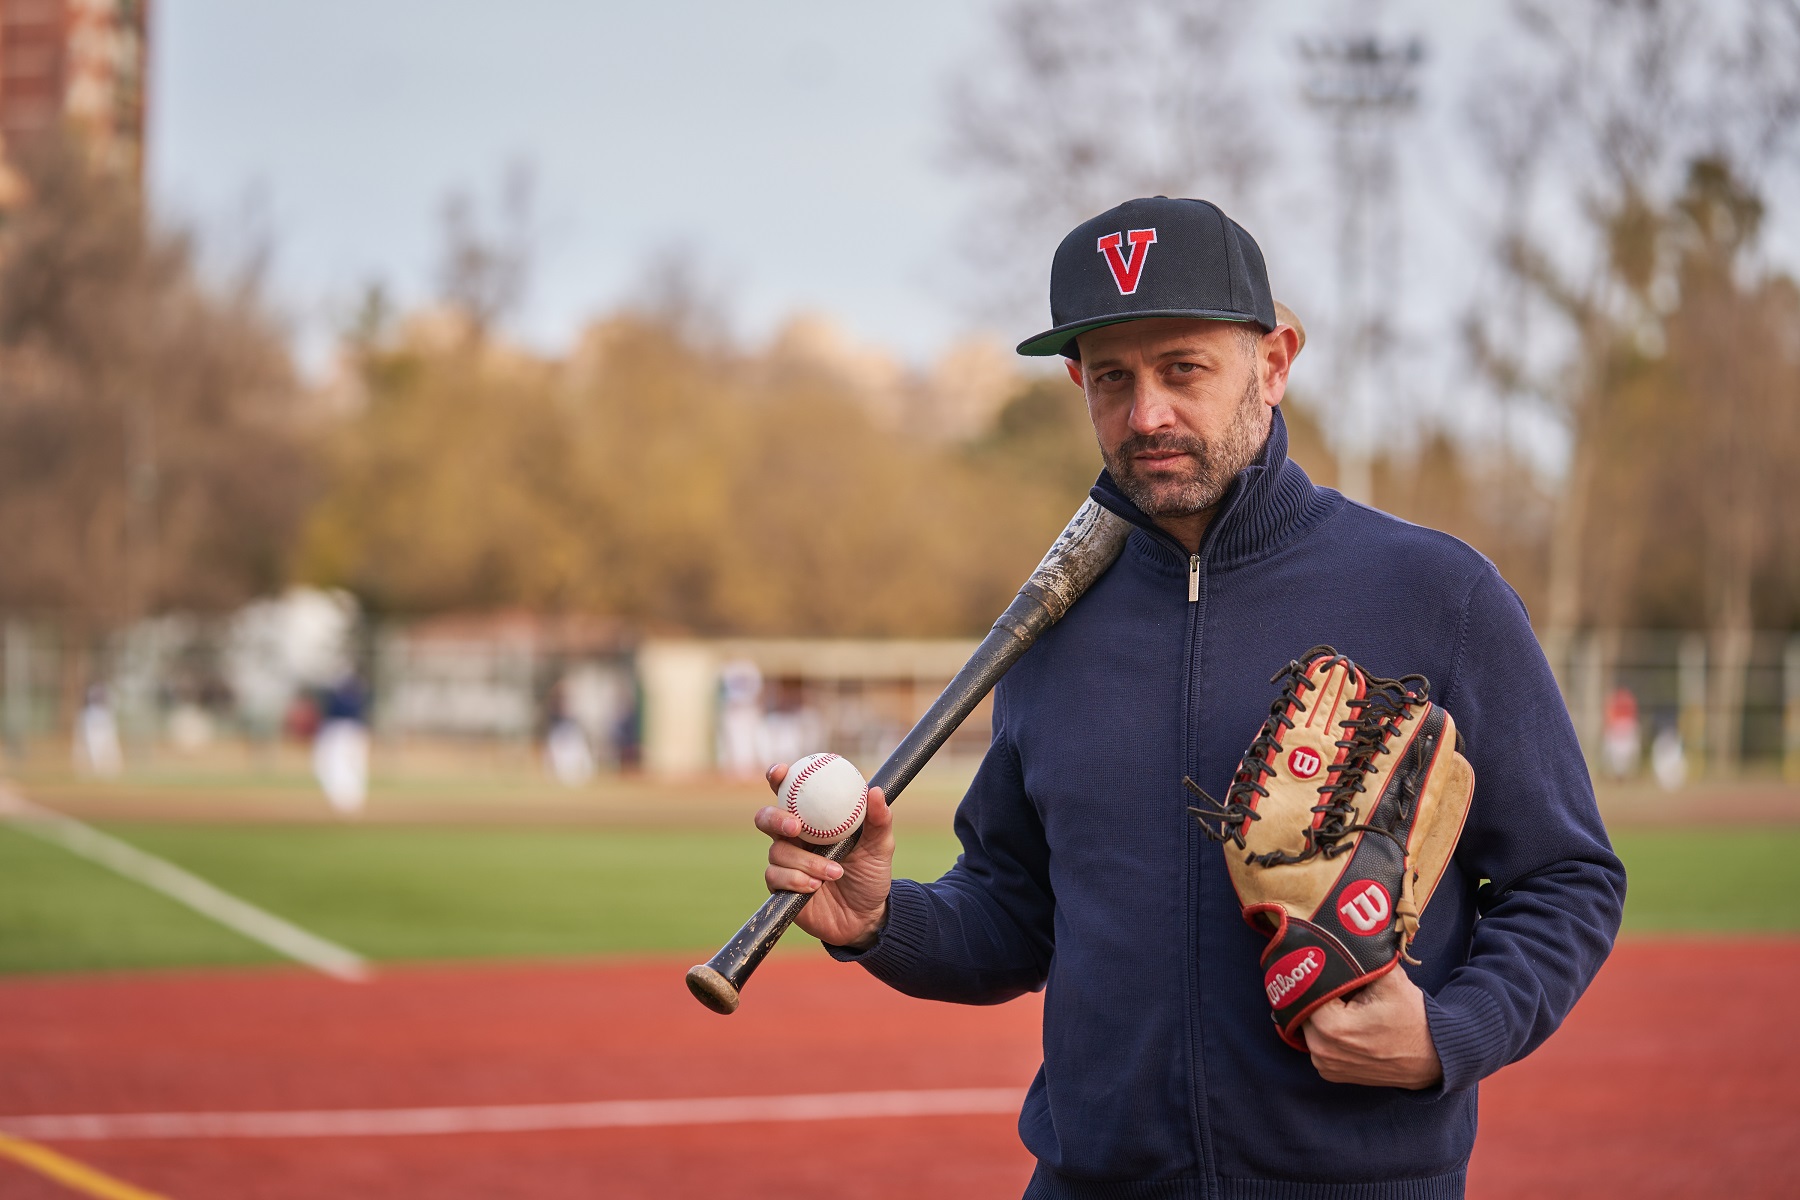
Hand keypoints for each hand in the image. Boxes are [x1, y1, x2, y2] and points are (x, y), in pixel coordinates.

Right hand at [754, 763, 892, 950]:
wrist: (866, 918)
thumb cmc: (871, 875)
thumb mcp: (880, 847)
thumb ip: (879, 820)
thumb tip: (876, 792)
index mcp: (814, 821)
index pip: (790, 793)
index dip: (778, 779)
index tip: (780, 772)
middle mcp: (795, 838)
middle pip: (765, 818)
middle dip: (775, 818)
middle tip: (796, 826)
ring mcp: (786, 863)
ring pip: (777, 851)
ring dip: (806, 862)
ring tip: (835, 873)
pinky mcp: (781, 887)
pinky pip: (775, 877)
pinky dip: (796, 880)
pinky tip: (815, 887)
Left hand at [1302, 967, 1443, 1088]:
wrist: (1433, 1056)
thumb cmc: (1412, 1018)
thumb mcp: (1390, 979)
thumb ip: (1360, 958)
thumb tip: (1339, 939)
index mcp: (1331, 1027)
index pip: (1308, 989)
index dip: (1320, 976)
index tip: (1333, 968)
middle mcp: (1321, 1051)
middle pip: (1305, 1008)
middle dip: (1320, 994)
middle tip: (1343, 986)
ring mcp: (1325, 1066)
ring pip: (1309, 1024)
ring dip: (1323, 1013)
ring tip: (1348, 1006)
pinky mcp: (1330, 1073)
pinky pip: (1317, 1042)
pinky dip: (1327, 1030)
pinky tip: (1348, 1023)